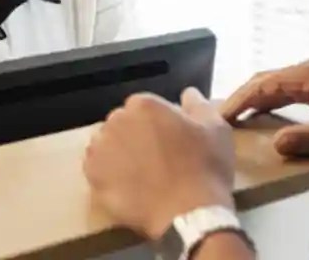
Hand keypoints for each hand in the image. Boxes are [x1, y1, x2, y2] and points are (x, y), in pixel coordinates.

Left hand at [84, 88, 235, 240]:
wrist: (188, 214)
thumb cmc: (204, 167)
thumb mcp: (216, 129)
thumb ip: (198, 105)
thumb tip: (187, 93)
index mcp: (144, 105)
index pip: (144, 108)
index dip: (157, 124)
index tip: (169, 141)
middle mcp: (116, 120)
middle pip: (123, 124)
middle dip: (136, 136)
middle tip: (156, 159)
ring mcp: (100, 149)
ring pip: (107, 145)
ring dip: (120, 154)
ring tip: (140, 175)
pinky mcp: (92, 176)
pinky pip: (97, 169)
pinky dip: (109, 175)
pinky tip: (127, 186)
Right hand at [220, 58, 308, 156]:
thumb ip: (308, 137)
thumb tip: (276, 145)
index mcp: (308, 74)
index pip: (262, 84)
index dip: (239, 100)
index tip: (219, 116)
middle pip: (266, 81)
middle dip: (243, 98)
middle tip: (223, 119)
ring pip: (278, 86)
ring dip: (257, 101)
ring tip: (239, 120)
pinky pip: (291, 91)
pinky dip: (274, 103)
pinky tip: (269, 117)